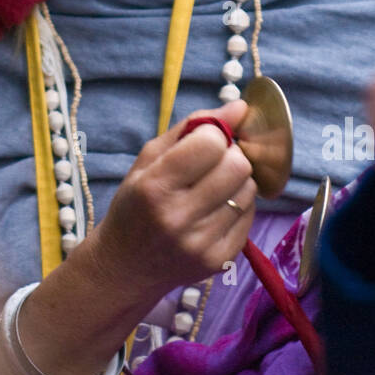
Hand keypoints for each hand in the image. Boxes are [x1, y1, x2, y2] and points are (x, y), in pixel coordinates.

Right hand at [90, 100, 255, 302]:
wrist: (123, 267)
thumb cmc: (134, 205)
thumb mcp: (148, 159)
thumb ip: (192, 127)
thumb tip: (240, 107)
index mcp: (155, 186)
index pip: (212, 143)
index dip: (213, 135)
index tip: (201, 143)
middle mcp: (179, 217)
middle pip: (238, 165)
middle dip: (230, 155)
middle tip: (212, 163)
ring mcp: (201, 243)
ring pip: (249, 189)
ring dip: (236, 181)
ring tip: (212, 188)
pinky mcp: (219, 261)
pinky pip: (250, 216)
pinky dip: (238, 206)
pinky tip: (215, 210)